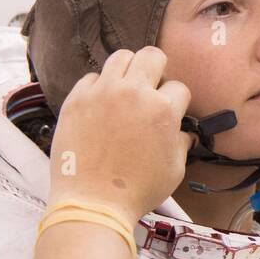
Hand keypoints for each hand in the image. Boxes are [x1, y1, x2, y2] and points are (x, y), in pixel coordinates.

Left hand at [47, 46, 193, 225]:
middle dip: (157, 70)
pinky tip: (102, 105)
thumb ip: (182, 143)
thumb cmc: (137, 191)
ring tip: (126, 89)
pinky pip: (92, 77)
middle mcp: (134, 93)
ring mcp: (102, 93)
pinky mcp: (77, 99)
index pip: (179, 87)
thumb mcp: (174, 170)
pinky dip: (100, 87)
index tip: (170, 113)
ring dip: (129, 70)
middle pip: (152, 56)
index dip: (177, 102)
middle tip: (151, 88)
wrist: (93, 202)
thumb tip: (183, 133)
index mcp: (163, 110)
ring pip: (121, 57)